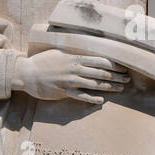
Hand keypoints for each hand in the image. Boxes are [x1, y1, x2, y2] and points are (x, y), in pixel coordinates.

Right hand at [12, 51, 129, 104]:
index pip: (100, 61)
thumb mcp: (59, 53)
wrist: (27, 73)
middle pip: (101, 73)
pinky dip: (93, 99)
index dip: (114, 65)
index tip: (124, 68)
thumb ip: (73, 54)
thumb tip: (86, 53)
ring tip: (121, 89)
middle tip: (127, 79)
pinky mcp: (64, 92)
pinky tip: (102, 101)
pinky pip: (82, 96)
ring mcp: (70, 81)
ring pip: (95, 84)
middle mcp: (75, 69)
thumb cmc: (43, 62)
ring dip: (110, 87)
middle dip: (117, 76)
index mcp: (75, 58)